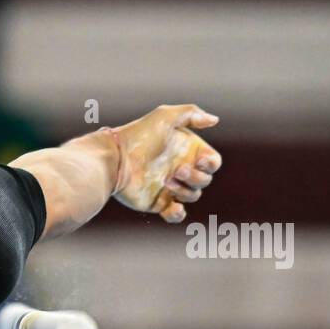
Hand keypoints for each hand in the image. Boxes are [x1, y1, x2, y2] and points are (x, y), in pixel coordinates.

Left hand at [110, 104, 222, 223]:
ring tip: (167, 181)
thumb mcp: (165, 116)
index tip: (201, 160)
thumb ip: (191, 114)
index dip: (211, 164)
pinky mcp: (157, 203)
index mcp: (187, 151)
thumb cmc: (139, 136)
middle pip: (204, 180)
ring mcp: (169, 187)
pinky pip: (175, 214)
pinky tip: (172, 207)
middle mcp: (180, 169)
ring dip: (185, 191)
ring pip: (193, 195)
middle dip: (195, 177)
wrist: (115, 159)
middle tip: (177, 170)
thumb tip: (214, 120)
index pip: (212, 162)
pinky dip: (178, 214)